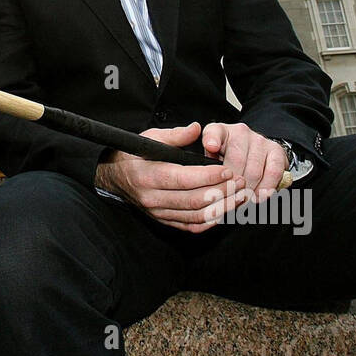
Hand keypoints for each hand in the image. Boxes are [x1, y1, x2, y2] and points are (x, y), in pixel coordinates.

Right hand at [94, 122, 248, 231]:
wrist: (115, 178)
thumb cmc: (133, 156)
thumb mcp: (149, 138)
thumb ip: (174, 135)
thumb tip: (196, 129)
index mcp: (147, 175)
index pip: (183, 179)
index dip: (208, 176)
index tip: (227, 170)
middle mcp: (152, 198)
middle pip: (194, 200)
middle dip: (222, 192)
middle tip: (241, 182)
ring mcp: (158, 213)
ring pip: (196, 216)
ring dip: (223, 208)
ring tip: (240, 196)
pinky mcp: (164, 221)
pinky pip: (191, 226)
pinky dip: (211, 221)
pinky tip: (226, 210)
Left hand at [200, 123, 287, 202]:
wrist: (253, 152)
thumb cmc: (228, 159)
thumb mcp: (212, 158)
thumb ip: (208, 167)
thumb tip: (206, 184)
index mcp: (220, 132)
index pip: (214, 132)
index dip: (212, 140)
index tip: (211, 147)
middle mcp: (240, 132)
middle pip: (236, 161)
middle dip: (232, 185)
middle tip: (228, 199)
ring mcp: (259, 140)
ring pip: (254, 170)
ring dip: (248, 190)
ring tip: (242, 201)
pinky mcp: (276, 150)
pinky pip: (273, 172)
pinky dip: (266, 188)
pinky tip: (259, 197)